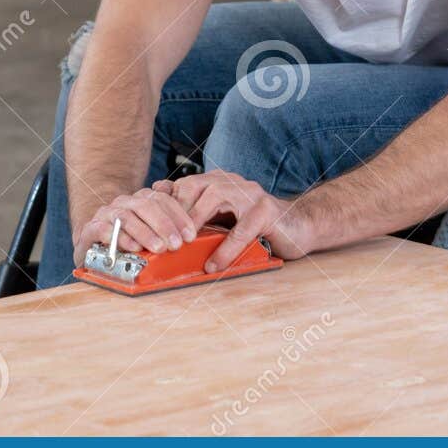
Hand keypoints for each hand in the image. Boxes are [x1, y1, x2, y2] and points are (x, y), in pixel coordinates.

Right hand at [73, 182, 194, 266]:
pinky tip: (134, 248)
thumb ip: (166, 230)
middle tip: (176, 244)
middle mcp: (123, 203)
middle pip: (146, 205)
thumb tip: (190, 236)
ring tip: (159, 248)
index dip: (179, 216)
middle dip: (164, 225)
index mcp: (140, 200)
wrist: (91, 245)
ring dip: (146, 233)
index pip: (163, 200)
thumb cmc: (125, 241)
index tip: (190, 235)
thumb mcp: (149, 234)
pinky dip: (120, 238)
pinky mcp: (89, 228)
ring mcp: (105, 214)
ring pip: (126, 216)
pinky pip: (104, 229)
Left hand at [161, 170, 316, 270]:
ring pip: (216, 197)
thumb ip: (198, 216)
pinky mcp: (267, 211)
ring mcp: (251, 193)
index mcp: (219, 181)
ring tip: (183, 245)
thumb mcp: (223, 220)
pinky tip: (214, 265)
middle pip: (195, 185)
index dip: (164, 203)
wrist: (299, 225)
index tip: (148, 225)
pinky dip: (225, 248)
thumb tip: (164, 219)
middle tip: (163, 237)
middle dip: (175, 210)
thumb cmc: (256, 225)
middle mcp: (233, 182)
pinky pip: (242, 229)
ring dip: (195, 221)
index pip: (183, 184)